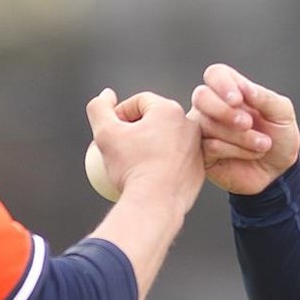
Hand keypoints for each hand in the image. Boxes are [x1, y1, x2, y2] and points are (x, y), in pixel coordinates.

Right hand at [85, 88, 202, 213]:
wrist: (155, 204)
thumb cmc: (131, 167)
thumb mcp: (105, 133)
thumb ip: (99, 108)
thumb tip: (105, 95)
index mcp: (170, 110)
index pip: (139, 102)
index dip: (120, 114)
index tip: (112, 133)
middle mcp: (190, 125)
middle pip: (155, 119)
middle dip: (137, 129)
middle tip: (121, 148)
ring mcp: (198, 147)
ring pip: (168, 139)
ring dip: (151, 145)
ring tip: (134, 162)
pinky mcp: (200, 168)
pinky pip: (178, 159)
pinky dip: (164, 163)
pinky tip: (148, 174)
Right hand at [190, 63, 299, 194]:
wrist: (278, 172)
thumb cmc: (280, 137)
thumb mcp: (283, 114)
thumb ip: (266, 98)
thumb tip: (244, 88)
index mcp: (232, 90)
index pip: (215, 74)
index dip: (222, 83)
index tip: (238, 99)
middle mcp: (214, 107)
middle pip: (201, 96)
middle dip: (224, 110)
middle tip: (247, 123)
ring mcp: (205, 130)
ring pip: (207, 124)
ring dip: (239, 136)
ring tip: (262, 144)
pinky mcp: (203, 152)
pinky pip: (209, 146)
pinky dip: (235, 150)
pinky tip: (250, 154)